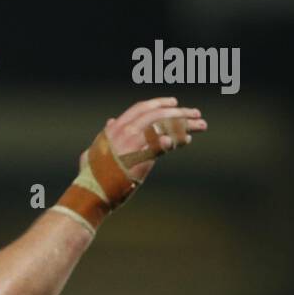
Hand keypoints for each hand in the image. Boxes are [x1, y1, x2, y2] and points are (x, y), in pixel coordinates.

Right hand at [88, 97, 206, 183]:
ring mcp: (134, 144)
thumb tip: (111, 120)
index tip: (174, 103)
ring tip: (201, 125)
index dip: (159, 103)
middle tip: (196, 113)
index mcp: (115, 128)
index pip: (141, 108)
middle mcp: (125, 131)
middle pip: (158, 114)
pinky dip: (178, 140)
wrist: (92, 192)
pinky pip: (166, 143)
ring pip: (166, 126)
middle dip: (180, 112)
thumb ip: (106, 133)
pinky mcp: (142, 157)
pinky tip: (187, 140)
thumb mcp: (96, 149)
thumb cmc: (92, 175)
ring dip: (186, 124)